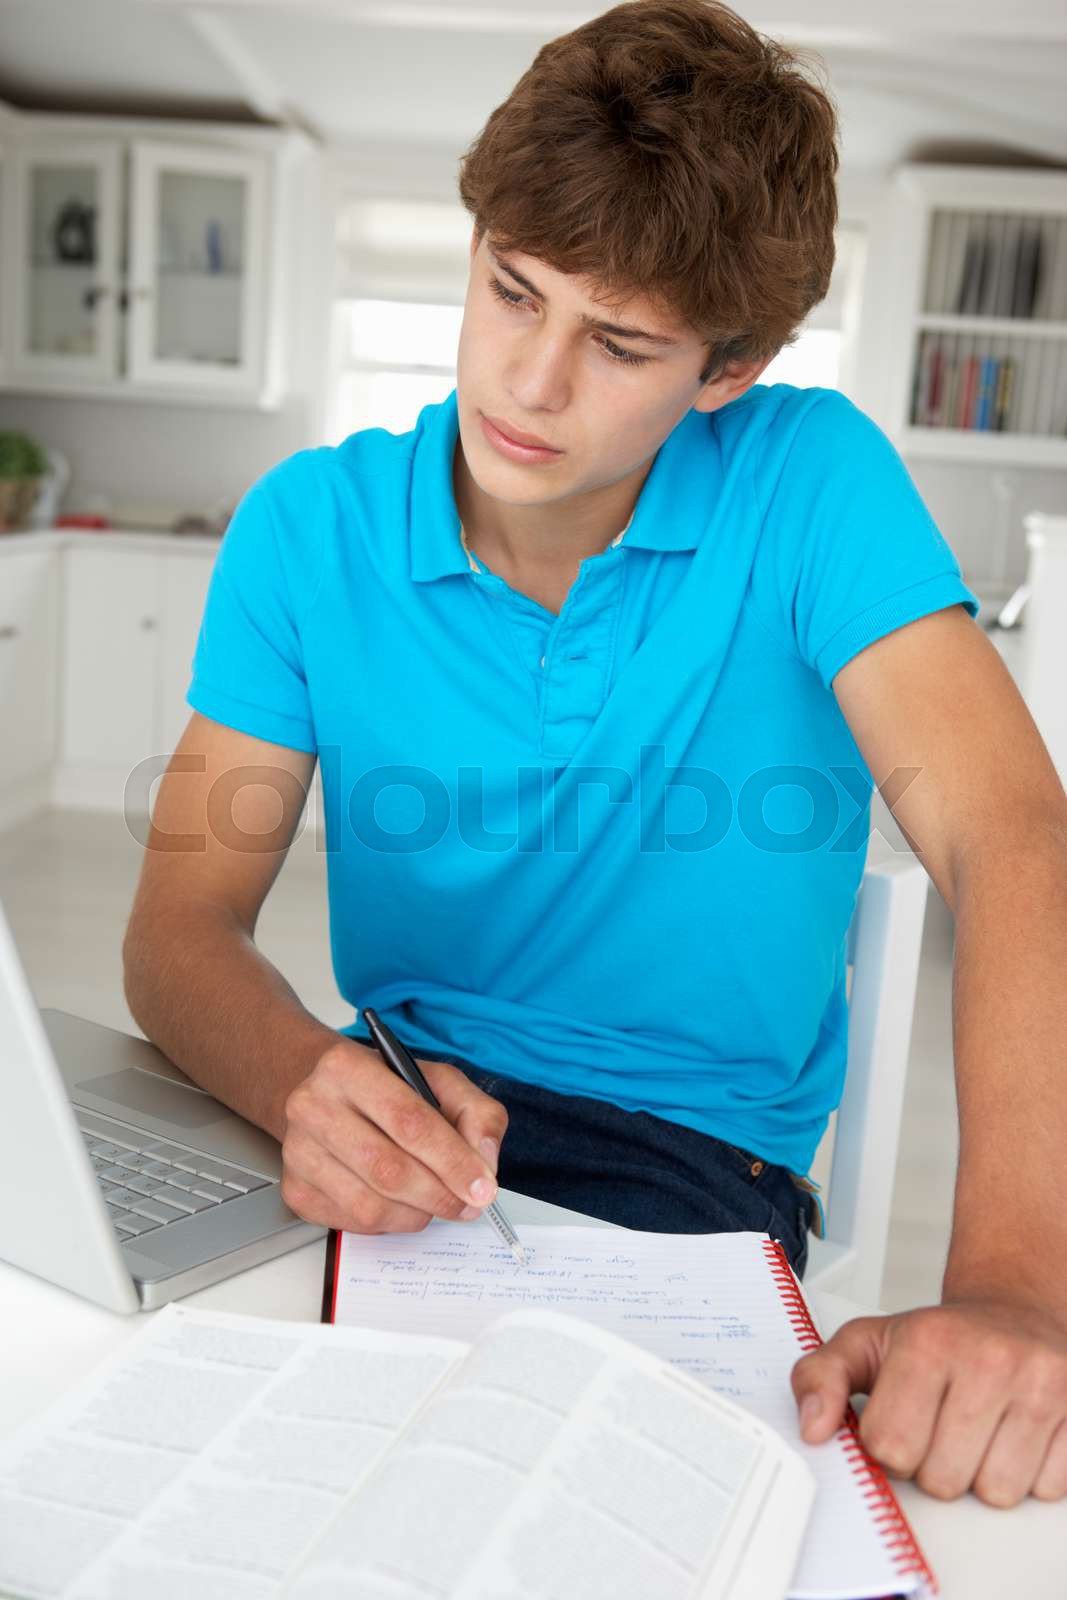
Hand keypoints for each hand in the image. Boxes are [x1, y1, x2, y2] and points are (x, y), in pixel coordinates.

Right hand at [280, 1038, 506, 1235]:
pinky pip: (353, 1224)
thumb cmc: (384, 1087)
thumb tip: (484, 1162)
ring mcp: (298, 1152)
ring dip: (417, 1213)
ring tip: (434, 1199)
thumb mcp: (438, 1081)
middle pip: (388, 1170)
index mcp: (347, 1067)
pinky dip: (390, 1222)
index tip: (483, 1187)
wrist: (324, 1094)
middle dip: (440, 1195)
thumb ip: (476, 1113)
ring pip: (370, 1206)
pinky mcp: (295, 1190)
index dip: (453, 1161)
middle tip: (468, 1204)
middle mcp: (312, 1107)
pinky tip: (400, 1201)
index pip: (409, 1122)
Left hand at [791, 1298, 1066, 1506]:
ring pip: (996, 1492)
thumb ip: (820, 1377)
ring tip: (976, 1431)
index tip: (899, 1417)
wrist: (1011, 1309)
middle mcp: (990, 1359)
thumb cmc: (937, 1337)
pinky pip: (1045, 1490)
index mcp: (929, 1342)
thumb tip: (812, 1429)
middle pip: (942, 1479)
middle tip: (939, 1425)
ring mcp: (1041, 1386)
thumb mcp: (865, 1342)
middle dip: (932, 1465)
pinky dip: (1026, 1474)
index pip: (889, 1445)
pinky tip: (1012, 1434)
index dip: (887, 1444)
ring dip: (980, 1475)